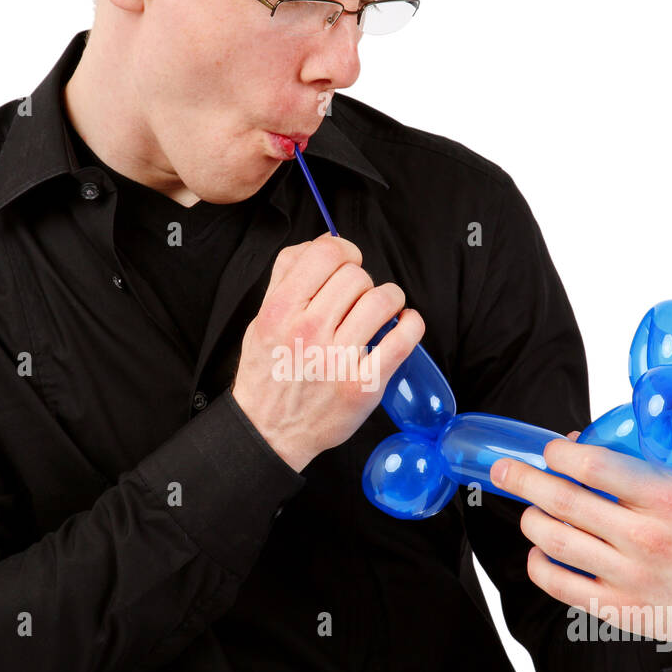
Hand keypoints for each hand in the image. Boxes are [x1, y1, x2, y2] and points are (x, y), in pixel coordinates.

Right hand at [232, 233, 424, 471]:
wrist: (268, 431)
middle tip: (357, 300)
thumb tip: (326, 240)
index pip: (326, 254)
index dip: (345, 251)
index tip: (348, 263)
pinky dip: (411, 324)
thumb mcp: (261, 318)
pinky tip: (404, 324)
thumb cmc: (268, 373)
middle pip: (357, 276)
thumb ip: (287, 275)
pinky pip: (403, 338)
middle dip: (363, 282)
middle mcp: (308, 332)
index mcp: (280, 311)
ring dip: (390, 300)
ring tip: (383, 311)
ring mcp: (337, 359)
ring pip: (383, 300)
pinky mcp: (364, 384)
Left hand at [490, 430, 671, 654]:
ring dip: (531, 519)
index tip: (549, 450)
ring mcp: (630, 577)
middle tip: (504, 469)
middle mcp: (645, 538)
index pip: (595, 467)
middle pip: (564, 501)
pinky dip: (539, 562)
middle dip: (524, 480)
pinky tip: (540, 549)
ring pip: (554, 541)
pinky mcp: (618, 609)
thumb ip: (632, 469)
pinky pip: (558, 583)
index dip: (560, 454)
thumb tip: (573, 447)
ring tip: (530, 510)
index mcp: (666, 499)